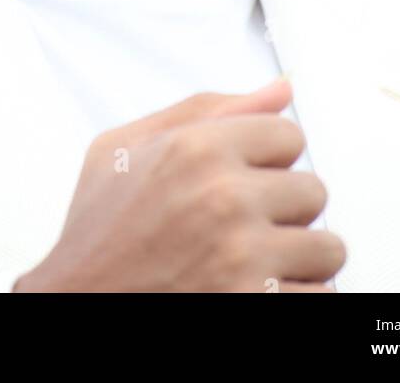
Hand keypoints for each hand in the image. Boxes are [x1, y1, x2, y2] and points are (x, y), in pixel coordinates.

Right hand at [12, 77, 343, 291]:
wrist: (72, 308)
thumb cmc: (96, 238)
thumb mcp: (125, 149)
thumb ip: (206, 109)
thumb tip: (280, 90)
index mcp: (197, 149)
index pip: (290, 137)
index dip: (266, 163)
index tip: (244, 182)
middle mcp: (224, 198)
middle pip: (314, 191)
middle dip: (282, 213)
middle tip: (240, 232)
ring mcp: (244, 259)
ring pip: (327, 249)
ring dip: (295, 262)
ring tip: (250, 268)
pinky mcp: (259, 308)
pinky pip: (323, 298)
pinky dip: (295, 300)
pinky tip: (256, 295)